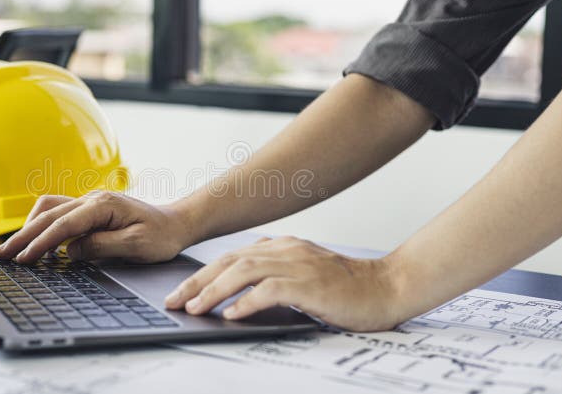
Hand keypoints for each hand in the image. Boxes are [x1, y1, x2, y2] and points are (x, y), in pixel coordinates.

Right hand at [0, 191, 195, 264]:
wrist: (176, 223)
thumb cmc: (160, 235)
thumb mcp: (136, 245)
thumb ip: (101, 246)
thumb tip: (71, 250)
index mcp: (103, 205)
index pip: (63, 224)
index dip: (41, 242)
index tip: (25, 259)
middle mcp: (92, 199)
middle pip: (48, 214)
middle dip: (23, 235)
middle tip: (3, 255)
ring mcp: (89, 203)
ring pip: (48, 210)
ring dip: (29, 228)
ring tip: (13, 250)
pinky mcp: (89, 212)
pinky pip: (58, 215)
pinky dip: (43, 227)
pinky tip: (37, 246)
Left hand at [164, 236, 404, 331]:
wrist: (387, 288)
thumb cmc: (346, 288)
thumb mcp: (304, 275)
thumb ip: (274, 277)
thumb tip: (237, 297)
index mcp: (282, 246)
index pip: (231, 257)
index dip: (202, 274)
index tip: (181, 292)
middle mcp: (285, 250)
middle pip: (229, 261)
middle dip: (196, 282)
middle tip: (173, 301)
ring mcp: (298, 264)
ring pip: (243, 272)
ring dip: (213, 291)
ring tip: (194, 309)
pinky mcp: (310, 284)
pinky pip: (270, 290)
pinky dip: (246, 302)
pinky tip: (231, 315)